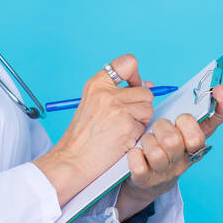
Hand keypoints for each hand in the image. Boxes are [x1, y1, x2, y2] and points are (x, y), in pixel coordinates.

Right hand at [35, 54, 155, 203]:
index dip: (135, 76)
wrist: (73, 160)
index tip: (132, 87)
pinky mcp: (127, 126)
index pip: (128, 62)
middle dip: (140, 106)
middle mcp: (107, 93)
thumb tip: (149, 83)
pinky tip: (121, 139)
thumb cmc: (83, 136)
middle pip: (145, 91)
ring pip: (148, 108)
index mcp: (97, 83)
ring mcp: (118, 109)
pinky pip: (145, 126)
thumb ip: (119, 91)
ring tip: (120, 130)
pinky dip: (137, 134)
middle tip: (122, 120)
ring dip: (140, 121)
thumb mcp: (94, 104)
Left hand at [119, 82, 222, 210]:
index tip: (218, 89)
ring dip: (147, 142)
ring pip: (156, 153)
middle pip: (175, 139)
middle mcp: (185, 159)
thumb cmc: (163, 146)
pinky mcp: (146, 181)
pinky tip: (137, 153)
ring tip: (146, 142)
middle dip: (161, 128)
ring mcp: (166, 172)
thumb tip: (163, 85)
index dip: (219, 105)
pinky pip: (139, 166)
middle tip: (158, 128)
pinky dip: (135, 156)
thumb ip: (178, 106)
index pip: (214, 122)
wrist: (149, 181)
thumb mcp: (176, 127)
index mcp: (196, 142)